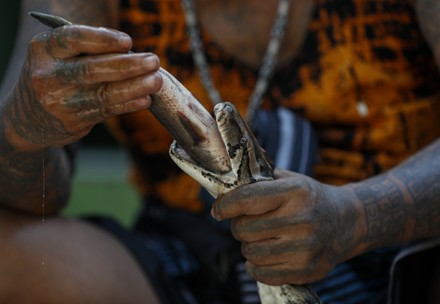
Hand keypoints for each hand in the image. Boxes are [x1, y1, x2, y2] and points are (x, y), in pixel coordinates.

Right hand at [3, 24, 161, 150]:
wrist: (28, 117)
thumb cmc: (55, 76)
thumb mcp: (58, 56)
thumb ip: (87, 49)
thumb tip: (129, 49)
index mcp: (43, 50)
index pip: (74, 40)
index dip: (103, 40)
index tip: (128, 42)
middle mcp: (48, 76)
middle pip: (92, 69)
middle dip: (128, 65)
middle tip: (153, 61)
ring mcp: (59, 102)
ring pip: (102, 93)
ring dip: (135, 87)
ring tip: (156, 81)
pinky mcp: (72, 122)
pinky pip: (105, 111)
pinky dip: (128, 105)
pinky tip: (145, 99)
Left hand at [211, 169, 361, 285]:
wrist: (346, 222)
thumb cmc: (309, 198)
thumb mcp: (290, 180)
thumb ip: (259, 180)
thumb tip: (224, 183)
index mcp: (295, 192)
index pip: (247, 199)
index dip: (225, 206)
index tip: (218, 210)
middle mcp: (302, 220)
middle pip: (243, 229)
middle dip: (239, 226)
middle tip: (249, 222)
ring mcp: (306, 248)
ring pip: (250, 253)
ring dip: (248, 246)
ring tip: (261, 237)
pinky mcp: (306, 270)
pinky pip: (261, 274)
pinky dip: (255, 266)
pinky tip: (265, 254)